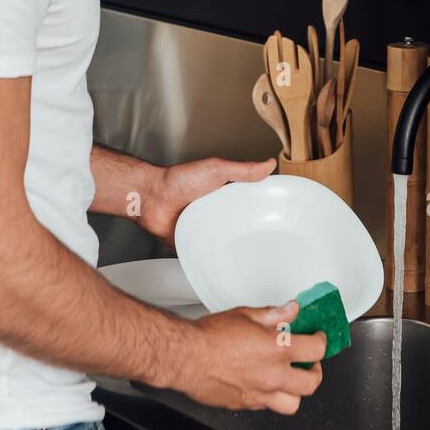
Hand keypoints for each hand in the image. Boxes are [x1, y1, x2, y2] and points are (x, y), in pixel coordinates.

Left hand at [144, 155, 276, 247]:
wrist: (150, 199)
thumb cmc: (178, 180)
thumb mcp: (216, 169)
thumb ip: (242, 170)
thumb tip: (269, 164)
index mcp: (224, 195)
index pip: (249, 203)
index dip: (263, 209)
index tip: (279, 217)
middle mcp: (216, 213)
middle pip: (240, 225)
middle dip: (252, 234)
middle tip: (269, 243)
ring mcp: (205, 230)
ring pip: (226, 242)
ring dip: (235, 248)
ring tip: (253, 258)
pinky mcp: (193, 245)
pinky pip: (207, 255)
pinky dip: (215, 260)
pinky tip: (227, 265)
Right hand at [171, 300, 325, 413]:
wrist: (184, 357)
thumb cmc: (209, 337)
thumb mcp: (246, 315)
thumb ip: (274, 315)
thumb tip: (291, 310)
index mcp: (277, 350)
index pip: (316, 350)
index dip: (321, 341)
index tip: (318, 337)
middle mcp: (272, 375)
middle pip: (311, 382)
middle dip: (315, 371)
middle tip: (308, 361)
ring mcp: (259, 394)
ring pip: (293, 404)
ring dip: (296, 391)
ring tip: (290, 378)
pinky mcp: (244, 405)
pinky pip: (268, 406)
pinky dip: (272, 397)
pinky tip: (265, 383)